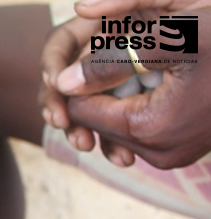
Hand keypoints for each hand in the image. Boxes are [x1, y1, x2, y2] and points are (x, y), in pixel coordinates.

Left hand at [42, 0, 210, 168]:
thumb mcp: (174, 39)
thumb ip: (111, 59)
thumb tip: (62, 81)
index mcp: (151, 128)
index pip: (81, 108)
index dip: (77, 76)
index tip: (85, 44)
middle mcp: (157, 153)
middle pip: (97, 119)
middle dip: (95, 85)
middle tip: (104, 46)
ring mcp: (171, 156)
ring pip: (117, 121)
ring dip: (115, 91)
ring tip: (126, 56)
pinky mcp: (181, 150)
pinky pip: (140, 125)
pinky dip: (135, 100)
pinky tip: (147, 72)